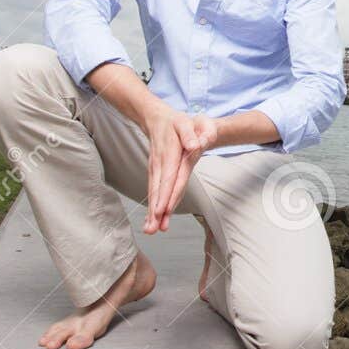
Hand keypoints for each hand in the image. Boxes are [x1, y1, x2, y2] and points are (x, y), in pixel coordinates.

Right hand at [142, 107, 219, 232]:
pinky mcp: (154, 173)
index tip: (161, 209)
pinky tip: (151, 221)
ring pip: (154, 192)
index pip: (169, 176)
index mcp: (171, 152)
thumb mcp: (189, 122)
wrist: (158, 118)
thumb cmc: (179, 122)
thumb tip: (197, 146)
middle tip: (154, 228)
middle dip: (156, 210)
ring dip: (152, 212)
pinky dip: (152, 206)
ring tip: (151, 230)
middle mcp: (161, 163)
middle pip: (159, 189)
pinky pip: (154, 191)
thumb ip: (192, 133)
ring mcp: (155, 168)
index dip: (165, 194)